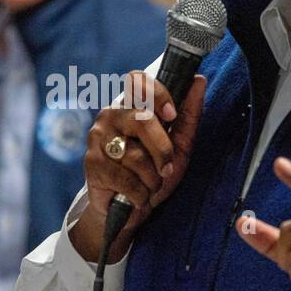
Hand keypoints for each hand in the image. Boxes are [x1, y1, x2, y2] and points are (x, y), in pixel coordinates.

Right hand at [70, 71, 207, 262]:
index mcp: (131, 106)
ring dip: (152, 179)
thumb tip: (199, 80)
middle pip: (143, 120)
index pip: (137, 80)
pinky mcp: (92, 163)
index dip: (157, 93)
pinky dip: (139, 193)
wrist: (128, 210)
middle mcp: (111, 116)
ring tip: (148, 185)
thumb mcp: (178, 146)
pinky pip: (125, 178)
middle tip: (166, 169)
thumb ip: (188, 115)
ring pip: (135, 155)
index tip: (172, 115)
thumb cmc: (153, 173)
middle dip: (163, 150)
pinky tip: (137, 196)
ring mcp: (97, 138)